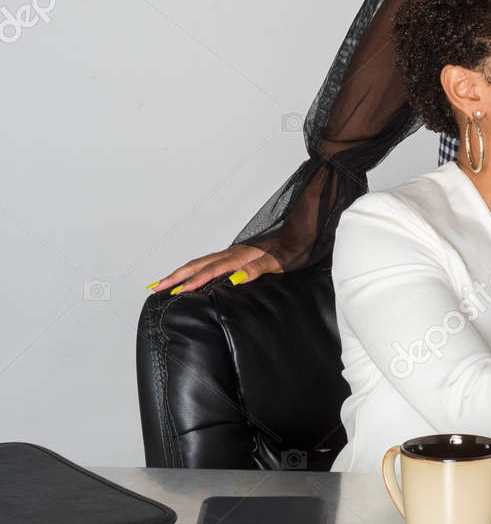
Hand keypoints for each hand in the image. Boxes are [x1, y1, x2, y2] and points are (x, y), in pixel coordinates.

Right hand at [151, 243, 282, 295]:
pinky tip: (192, 275)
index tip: (175, 291)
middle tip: (155, 287)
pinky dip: (195, 268)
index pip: (211, 270)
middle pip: (198, 264)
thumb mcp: (280, 261)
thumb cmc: (294, 248)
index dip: (193, 281)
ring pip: (201, 261)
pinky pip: (210, 261)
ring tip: (165, 282)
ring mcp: (233, 252)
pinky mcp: (237, 253)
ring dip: (181, 272)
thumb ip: (258, 268)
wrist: (303, 231)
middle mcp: (233, 252)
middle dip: (175, 276)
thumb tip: (235, 279)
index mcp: (241, 256)